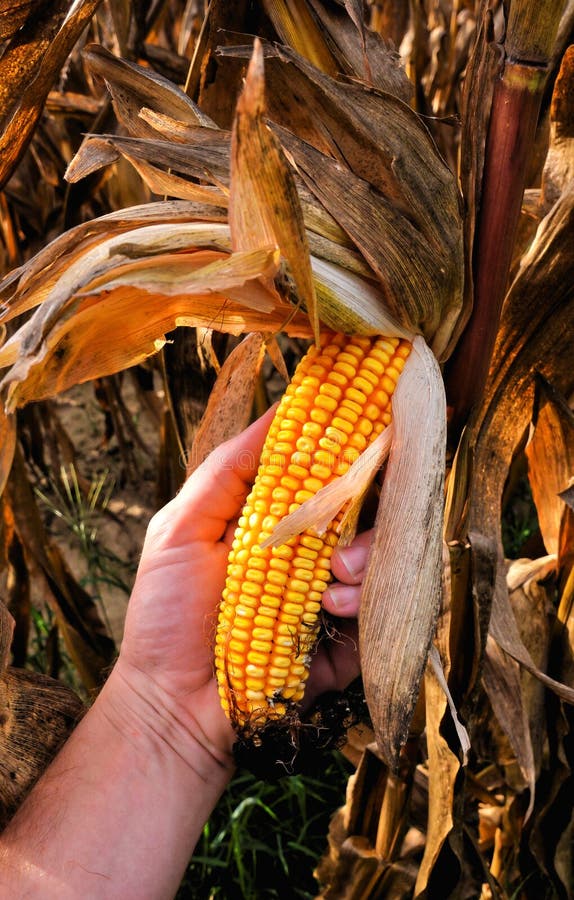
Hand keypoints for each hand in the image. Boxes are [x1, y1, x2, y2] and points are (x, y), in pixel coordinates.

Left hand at [113, 409, 370, 766]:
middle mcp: (312, 552)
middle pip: (368, 507)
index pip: (327, 472)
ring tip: (333, 572)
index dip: (351, 448)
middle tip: (352, 502)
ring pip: (385, 552)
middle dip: (370, 498)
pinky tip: (329, 607)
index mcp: (277, 521)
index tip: (368, 421)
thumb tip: (281, 409)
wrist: (173, 707)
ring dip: (366, 551)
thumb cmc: (167, 616)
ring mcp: (334, 595)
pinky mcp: (351, 640)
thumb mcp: (182, 527)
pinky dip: (364, 597)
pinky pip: (384, 606)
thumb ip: (228, 468)